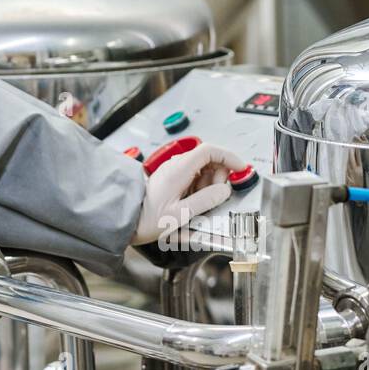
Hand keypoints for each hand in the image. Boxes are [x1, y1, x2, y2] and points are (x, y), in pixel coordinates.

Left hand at [131, 144, 245, 245]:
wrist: (128, 219)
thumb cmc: (148, 218)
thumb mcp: (180, 213)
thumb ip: (205, 201)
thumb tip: (224, 191)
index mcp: (179, 170)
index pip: (208, 150)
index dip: (228, 156)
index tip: (240, 168)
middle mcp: (176, 166)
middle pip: (208, 160)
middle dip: (219, 176)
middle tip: (216, 196)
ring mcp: (174, 171)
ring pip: (203, 170)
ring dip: (210, 184)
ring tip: (200, 204)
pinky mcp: (173, 179)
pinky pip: (195, 178)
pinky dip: (201, 188)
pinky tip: (195, 203)